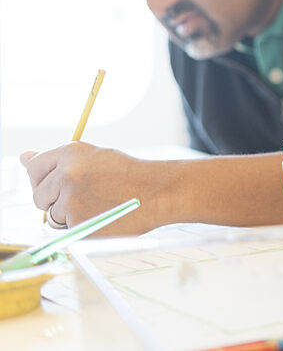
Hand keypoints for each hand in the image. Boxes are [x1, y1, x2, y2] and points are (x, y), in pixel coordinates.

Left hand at [19, 143, 157, 234]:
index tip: (57, 184)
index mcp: (71, 152)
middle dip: (55, 200)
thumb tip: (23, 158)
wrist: (159, 191)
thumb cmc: (130, 174)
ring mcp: (71, 199)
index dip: (44, 179)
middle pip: (39, 196)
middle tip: (86, 196)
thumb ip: (59, 161)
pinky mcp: (78, 223)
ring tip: (101, 205)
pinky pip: (68, 229)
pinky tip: (104, 216)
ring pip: (53, 215)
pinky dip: (83, 226)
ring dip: (71, 215)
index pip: (35, 167)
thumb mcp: (95, 157)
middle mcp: (67, 174)